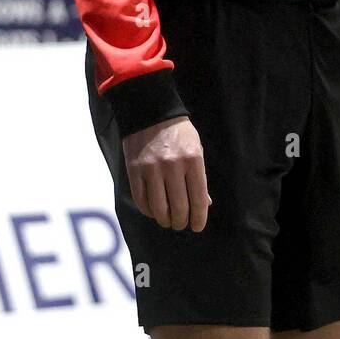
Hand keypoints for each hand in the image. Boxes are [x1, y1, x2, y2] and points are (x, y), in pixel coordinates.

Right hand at [122, 116, 210, 231]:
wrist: (150, 112)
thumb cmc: (179, 133)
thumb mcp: (196, 149)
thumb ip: (200, 177)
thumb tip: (204, 204)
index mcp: (192, 160)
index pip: (198, 199)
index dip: (199, 218)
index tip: (197, 226)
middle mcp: (172, 166)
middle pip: (178, 208)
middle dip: (181, 222)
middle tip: (181, 224)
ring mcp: (151, 170)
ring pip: (159, 208)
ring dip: (165, 220)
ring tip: (168, 221)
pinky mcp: (135, 171)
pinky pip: (141, 200)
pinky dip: (148, 211)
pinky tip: (154, 211)